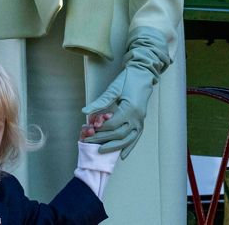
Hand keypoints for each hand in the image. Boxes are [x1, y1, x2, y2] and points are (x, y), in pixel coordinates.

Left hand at [81, 28, 169, 158]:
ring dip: (114, 146)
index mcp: (130, 109)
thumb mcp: (113, 89)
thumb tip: (85, 111)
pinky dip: (129, 147)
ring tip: (100, 150)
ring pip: (128, 139)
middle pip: (119, 134)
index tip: (88, 129)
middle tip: (88, 141)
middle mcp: (137, 118)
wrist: (143, 74)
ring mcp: (141, 121)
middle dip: (103, 139)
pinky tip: (122, 155)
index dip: (99, 129)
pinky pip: (136, 138)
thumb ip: (100, 102)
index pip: (112, 125)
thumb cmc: (128, 79)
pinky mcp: (141, 121)